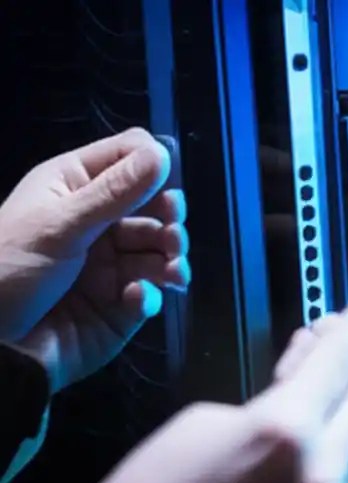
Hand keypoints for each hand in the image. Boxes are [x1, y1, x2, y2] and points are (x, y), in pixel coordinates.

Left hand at [0, 128, 189, 391]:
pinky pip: (149, 293)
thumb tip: (163, 153)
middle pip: (154, 208)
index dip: (153, 167)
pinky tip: (134, 299)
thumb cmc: (8, 271)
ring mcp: (109, 265)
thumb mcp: (59, 226)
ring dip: (170, 259)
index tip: (166, 188)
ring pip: (159, 252)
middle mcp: (96, 223)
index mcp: (73, 188)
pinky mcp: (119, 306)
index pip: (127, 157)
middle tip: (173, 236)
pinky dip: (149, 295)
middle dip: (170, 221)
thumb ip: (114, 192)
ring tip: (172, 273)